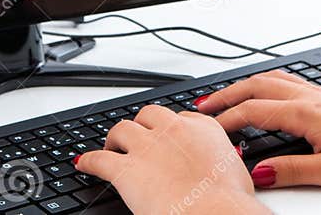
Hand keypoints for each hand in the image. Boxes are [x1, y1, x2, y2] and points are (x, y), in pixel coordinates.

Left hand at [75, 105, 259, 213]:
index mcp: (202, 128)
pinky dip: (90, 160)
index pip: (180, 117)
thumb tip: (223, 166)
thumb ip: (223, 160)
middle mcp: (173, 130)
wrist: (215, 212)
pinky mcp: (126, 169)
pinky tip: (85, 164)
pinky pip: (99, 159)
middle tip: (138, 139)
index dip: (170, 128)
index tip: (166, 136)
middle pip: (148, 115)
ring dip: (114, 139)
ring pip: (122, 129)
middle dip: (141, 125)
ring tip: (111, 147)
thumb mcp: (235, 171)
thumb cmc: (229, 199)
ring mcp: (148, 147)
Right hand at [196, 70, 320, 188]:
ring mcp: (318, 93)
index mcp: (304, 113)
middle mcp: (308, 96)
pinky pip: (287, 80)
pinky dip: (265, 83)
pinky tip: (266, 93)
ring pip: (271, 78)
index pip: (252, 111)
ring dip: (244, 85)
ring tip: (227, 97)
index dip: (225, 120)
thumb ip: (291, 171)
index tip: (207, 130)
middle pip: (255, 85)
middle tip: (203, 106)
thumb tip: (258, 172)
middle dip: (226, 94)